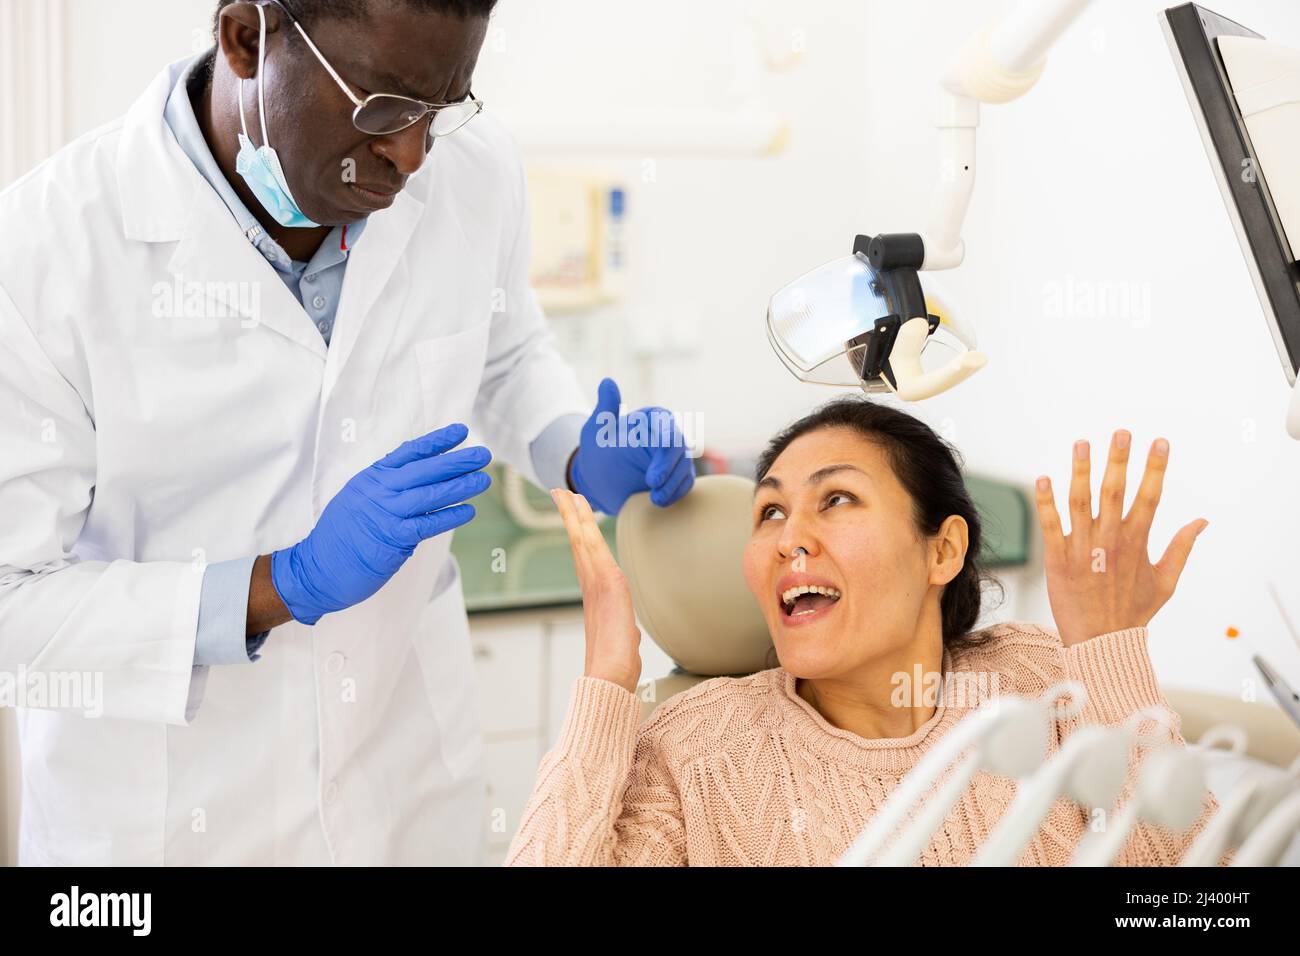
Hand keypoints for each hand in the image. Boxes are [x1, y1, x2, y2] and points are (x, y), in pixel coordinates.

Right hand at [272, 423, 491, 624]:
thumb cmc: (340, 535)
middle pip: (425, 470)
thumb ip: (385, 486)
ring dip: (461, 486)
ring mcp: (386, 514)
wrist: (317, 569)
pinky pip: (428, 524)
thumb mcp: (357, 497)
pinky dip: (450, 516)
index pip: (409, 453)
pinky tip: (468, 511)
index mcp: (371, 478)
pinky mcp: (393, 539)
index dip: (437, 441)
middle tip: (483, 454)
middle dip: (457, 461)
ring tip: (483, 480)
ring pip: (431, 495)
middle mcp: (379, 492)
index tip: (460, 431)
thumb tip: (419, 479)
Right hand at [551, 488, 641, 692]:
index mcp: (596, 596)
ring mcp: (598, 584)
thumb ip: (623, 633)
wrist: (611, 678)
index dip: (578, 533)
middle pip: (580, 542)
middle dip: (571, 516)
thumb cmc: (616, 667)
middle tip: (561, 492)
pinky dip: (582, 526)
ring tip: (566, 493)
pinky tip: (578, 510)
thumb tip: (628, 638)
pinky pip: (592, 547)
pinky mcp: (607, 582)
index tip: (572, 515)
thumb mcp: (622, 642)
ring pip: (583, 540)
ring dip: (574, 514)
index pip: (586, 557)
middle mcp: (593, 587)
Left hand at [569, 377, 694, 513]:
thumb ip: (606, 408)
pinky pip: (684, 485)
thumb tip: (607, 382)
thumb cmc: (598, 448)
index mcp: (654, 418)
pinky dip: (676, 494)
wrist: (599, 476)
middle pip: (679, 449)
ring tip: (655, 501)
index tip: (655, 466)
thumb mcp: (596, 429)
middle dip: (669, 469)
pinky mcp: (677, 477)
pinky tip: (661, 503)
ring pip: (684, 469)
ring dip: (673, 486)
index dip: (666, 443)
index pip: (666, 426)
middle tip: (653, 488)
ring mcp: (675, 458)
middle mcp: (669, 435)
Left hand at [1034, 430, 1207, 647]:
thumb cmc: (1133, 611)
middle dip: (1118, 461)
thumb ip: (1181, 548)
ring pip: (1081, 503)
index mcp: (1137, 542)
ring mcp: (1083, 549)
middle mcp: (1110, 541)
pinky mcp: (1057, 559)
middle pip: (1115, 492)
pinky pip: (1051, 525)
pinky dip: (1046, 502)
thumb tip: (1201, 522)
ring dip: (1081, 471)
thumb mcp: (1166, 581)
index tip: (1160, 443)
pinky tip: (1043, 478)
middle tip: (1121, 433)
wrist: (1102, 641)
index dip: (1155, 469)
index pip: (1150, 497)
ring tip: (1082, 444)